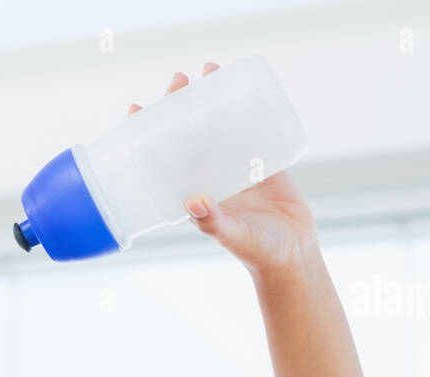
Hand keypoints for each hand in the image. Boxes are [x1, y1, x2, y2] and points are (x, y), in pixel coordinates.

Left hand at [128, 62, 317, 276]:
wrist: (293, 254)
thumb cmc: (257, 251)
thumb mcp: (233, 236)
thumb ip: (213, 223)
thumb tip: (193, 201)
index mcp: (192, 192)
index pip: (163, 157)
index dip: (148, 134)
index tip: (137, 108)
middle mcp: (208, 176)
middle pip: (188, 133)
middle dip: (181, 105)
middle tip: (179, 80)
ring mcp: (235, 166)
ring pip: (218, 125)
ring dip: (211, 98)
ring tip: (208, 70)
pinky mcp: (262, 161)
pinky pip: (252, 128)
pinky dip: (247, 107)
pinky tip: (242, 85)